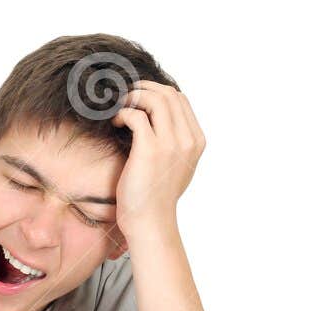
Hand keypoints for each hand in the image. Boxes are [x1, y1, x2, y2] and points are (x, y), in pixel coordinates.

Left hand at [111, 80, 204, 236]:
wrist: (150, 222)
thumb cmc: (157, 196)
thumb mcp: (176, 166)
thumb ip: (175, 142)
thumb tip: (157, 119)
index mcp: (196, 141)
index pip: (180, 99)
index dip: (157, 91)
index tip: (139, 97)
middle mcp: (187, 140)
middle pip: (168, 94)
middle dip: (144, 89)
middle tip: (125, 96)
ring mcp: (171, 144)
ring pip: (154, 99)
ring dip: (133, 97)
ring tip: (119, 107)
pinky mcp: (150, 149)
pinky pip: (136, 115)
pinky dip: (123, 113)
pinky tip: (115, 122)